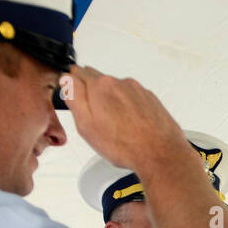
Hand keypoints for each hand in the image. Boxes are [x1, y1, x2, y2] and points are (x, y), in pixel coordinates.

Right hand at [63, 65, 192, 170]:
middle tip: (97, 120)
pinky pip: (133, 99)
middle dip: (93, 95)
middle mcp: (120, 82)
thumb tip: (67, 80)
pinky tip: (131, 126)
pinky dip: (129, 108)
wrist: (160, 154)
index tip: (76, 100)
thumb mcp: (86, 125)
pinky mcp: (151, 99)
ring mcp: (138, 90)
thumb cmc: (124, 145)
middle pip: (98, 81)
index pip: (77, 74)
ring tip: (116, 127)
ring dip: (113, 102)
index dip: (74, 87)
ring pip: (117, 91)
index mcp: (100, 86)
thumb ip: (73, 97)